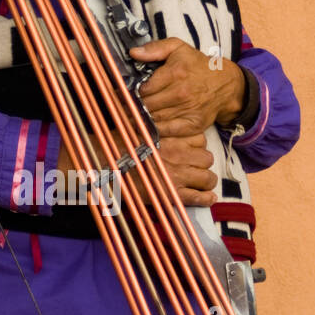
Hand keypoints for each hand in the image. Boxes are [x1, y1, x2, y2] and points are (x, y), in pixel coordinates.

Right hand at [54, 132, 216, 207]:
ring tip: (200, 183)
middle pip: (207, 157)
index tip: (190, 149)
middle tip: (194, 166)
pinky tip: (207, 198)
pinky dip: (206, 198)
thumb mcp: (136, 129)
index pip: (199, 138)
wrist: (106, 169)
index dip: (196, 145)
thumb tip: (149, 115)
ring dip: (206, 180)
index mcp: (172, 138)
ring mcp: (179, 175)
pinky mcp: (175, 194)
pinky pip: (200, 197)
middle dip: (202, 162)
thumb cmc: (118, 149)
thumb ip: (150, 125)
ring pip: (208, 177)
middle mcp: (179, 155)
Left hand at [129, 38, 245, 136]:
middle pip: (147, 105)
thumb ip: (155, 48)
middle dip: (135, 107)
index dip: (131, 93)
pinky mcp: (192, 124)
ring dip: (141, 120)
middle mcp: (181, 93)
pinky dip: (155, 131)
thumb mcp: (178, 48)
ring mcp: (187, 110)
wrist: (225, 84)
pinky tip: (147, 127)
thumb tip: (134, 53)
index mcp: (175, 73)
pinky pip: (167, 131)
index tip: (126, 95)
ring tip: (132, 118)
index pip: (144, 88)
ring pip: (155, 119)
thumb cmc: (198, 66)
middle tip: (126, 108)